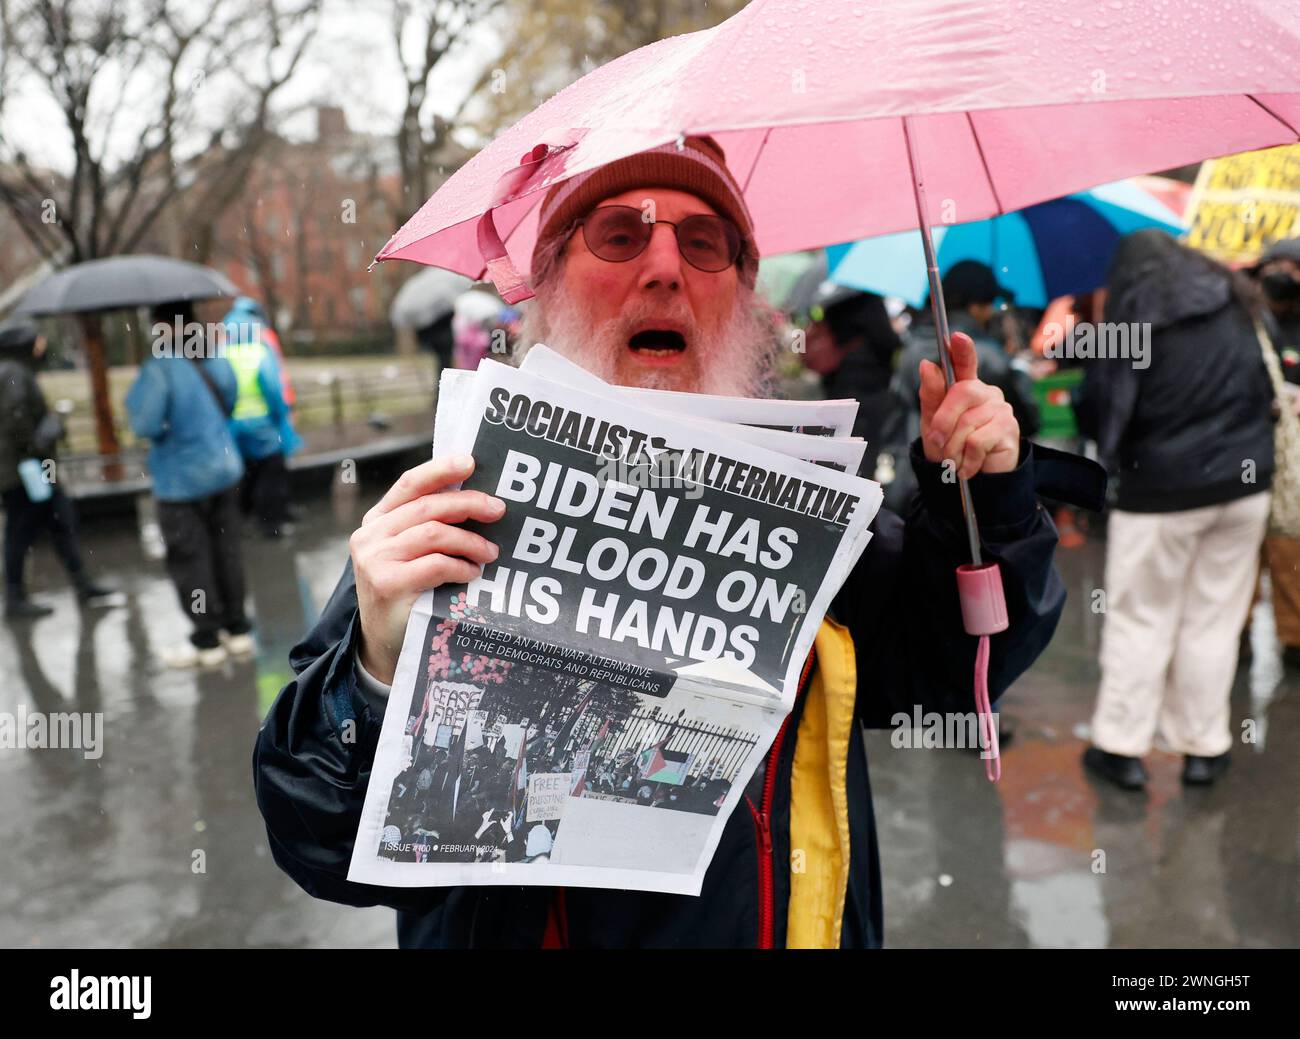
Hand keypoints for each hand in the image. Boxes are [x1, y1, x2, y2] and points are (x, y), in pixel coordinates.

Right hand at [350, 455, 504, 683]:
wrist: (386, 644)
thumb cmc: (410, 593)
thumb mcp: (413, 554)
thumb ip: (431, 526)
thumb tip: (479, 500)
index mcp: (378, 520)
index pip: (410, 484)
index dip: (440, 470)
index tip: (471, 462)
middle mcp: (371, 535)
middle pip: (427, 507)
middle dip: (468, 504)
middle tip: (499, 510)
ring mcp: (375, 559)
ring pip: (433, 534)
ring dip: (470, 541)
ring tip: (490, 552)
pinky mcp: (386, 584)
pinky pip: (435, 564)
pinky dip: (461, 567)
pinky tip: (473, 574)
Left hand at [918, 331, 1019, 478]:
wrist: (965, 478)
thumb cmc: (949, 446)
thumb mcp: (931, 422)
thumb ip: (931, 395)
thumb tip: (927, 365)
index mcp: (964, 387)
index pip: (964, 362)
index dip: (962, 350)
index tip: (956, 337)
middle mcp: (985, 393)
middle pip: (962, 392)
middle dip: (943, 421)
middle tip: (937, 442)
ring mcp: (999, 409)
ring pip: (968, 422)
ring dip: (952, 447)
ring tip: (954, 459)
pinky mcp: (1008, 428)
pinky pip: (978, 441)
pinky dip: (967, 459)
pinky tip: (968, 466)